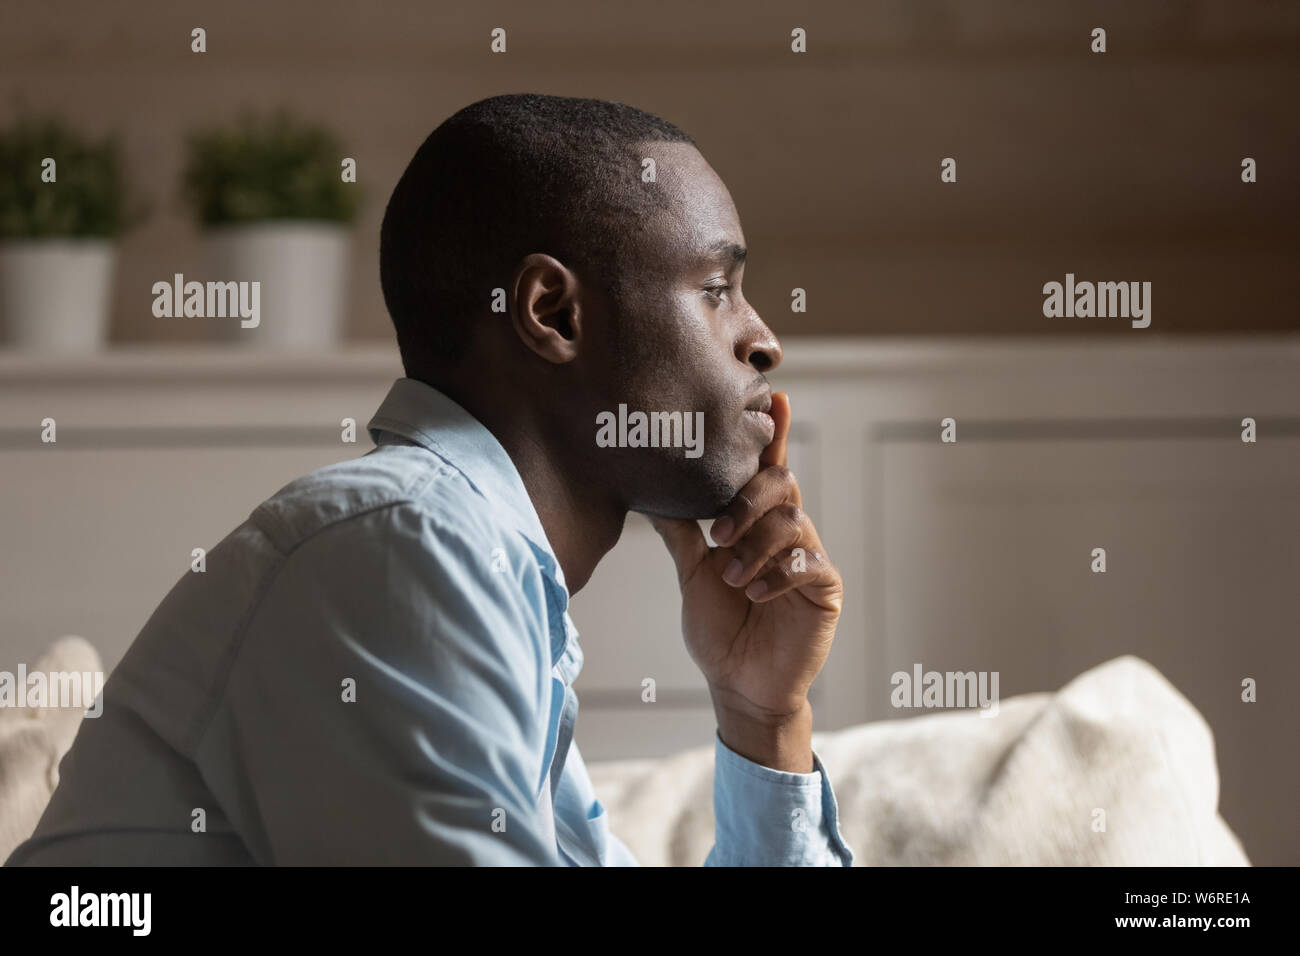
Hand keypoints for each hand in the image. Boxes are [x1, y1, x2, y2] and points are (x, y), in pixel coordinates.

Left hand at [649, 393, 842, 771]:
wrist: (738, 685)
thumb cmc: (718, 630)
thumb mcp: (691, 574)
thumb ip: (681, 532)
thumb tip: (650, 490)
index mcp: (756, 523)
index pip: (766, 470)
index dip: (774, 434)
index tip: (774, 396)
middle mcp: (786, 532)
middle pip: (783, 483)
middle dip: (748, 500)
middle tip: (719, 533)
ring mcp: (809, 558)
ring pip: (792, 520)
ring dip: (755, 546)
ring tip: (731, 578)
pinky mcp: (825, 587)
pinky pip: (808, 560)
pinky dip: (776, 572)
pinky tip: (755, 592)